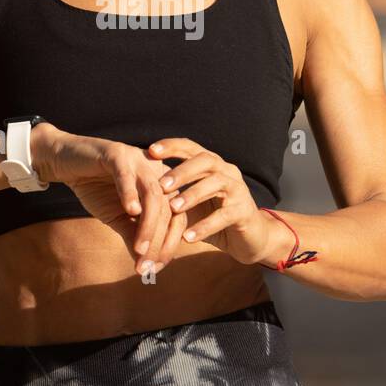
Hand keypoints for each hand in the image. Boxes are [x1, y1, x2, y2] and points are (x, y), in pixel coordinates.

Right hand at [31, 125, 187, 274]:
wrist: (67, 163)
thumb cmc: (96, 189)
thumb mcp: (118, 218)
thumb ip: (134, 237)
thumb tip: (146, 268)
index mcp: (163, 185)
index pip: (176, 217)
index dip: (169, 245)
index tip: (156, 269)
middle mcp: (157, 170)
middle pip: (168, 209)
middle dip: (158, 241)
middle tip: (147, 266)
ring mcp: (138, 159)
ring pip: (153, 195)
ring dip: (148, 225)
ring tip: (140, 249)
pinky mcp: (117, 153)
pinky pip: (127, 176)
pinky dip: (130, 194)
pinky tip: (129, 212)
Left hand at [147, 137, 273, 265]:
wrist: (248, 239)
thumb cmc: (213, 216)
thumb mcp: (190, 203)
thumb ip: (172, 193)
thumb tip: (138, 188)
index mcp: (212, 165)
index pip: (191, 148)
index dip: (172, 146)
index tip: (150, 150)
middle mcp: (227, 171)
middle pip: (206, 160)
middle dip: (182, 171)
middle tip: (162, 185)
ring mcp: (238, 190)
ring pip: (216, 184)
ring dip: (193, 195)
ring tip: (174, 208)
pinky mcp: (245, 212)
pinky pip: (224, 215)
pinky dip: (205, 225)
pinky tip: (188, 236)